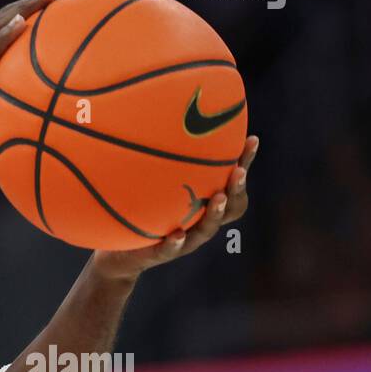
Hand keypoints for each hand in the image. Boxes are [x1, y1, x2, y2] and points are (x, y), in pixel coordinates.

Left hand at [89, 135, 259, 280]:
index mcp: (203, 204)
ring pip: (206, 229)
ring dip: (215, 213)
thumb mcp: (147, 184)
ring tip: (218, 197)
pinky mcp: (161, 254)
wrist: (118, 255)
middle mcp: (200, 222)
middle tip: (238, 170)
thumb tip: (157, 116)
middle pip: (230, 207)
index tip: (251, 139)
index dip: (244, 163)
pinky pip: (171, 249)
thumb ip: (156, 161)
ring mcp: (185, 240)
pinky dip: (176, 242)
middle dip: (237, 188)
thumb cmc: (138, 213)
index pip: (231, 182)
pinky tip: (177, 234)